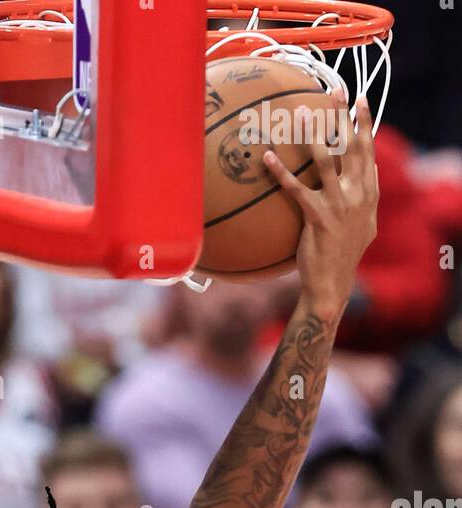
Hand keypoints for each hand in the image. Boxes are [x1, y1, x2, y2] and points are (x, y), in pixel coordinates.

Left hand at [264, 93, 378, 320]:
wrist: (332, 283)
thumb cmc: (344, 254)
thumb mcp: (366, 224)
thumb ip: (368, 196)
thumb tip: (371, 171)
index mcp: (369, 193)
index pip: (368, 150)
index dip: (364, 123)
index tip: (360, 99)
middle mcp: (357, 194)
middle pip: (350, 147)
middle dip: (342, 117)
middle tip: (334, 91)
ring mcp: (339, 205)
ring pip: (325, 160)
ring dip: (312, 135)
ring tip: (301, 114)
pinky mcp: (318, 217)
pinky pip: (296, 188)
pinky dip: (281, 171)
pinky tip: (268, 157)